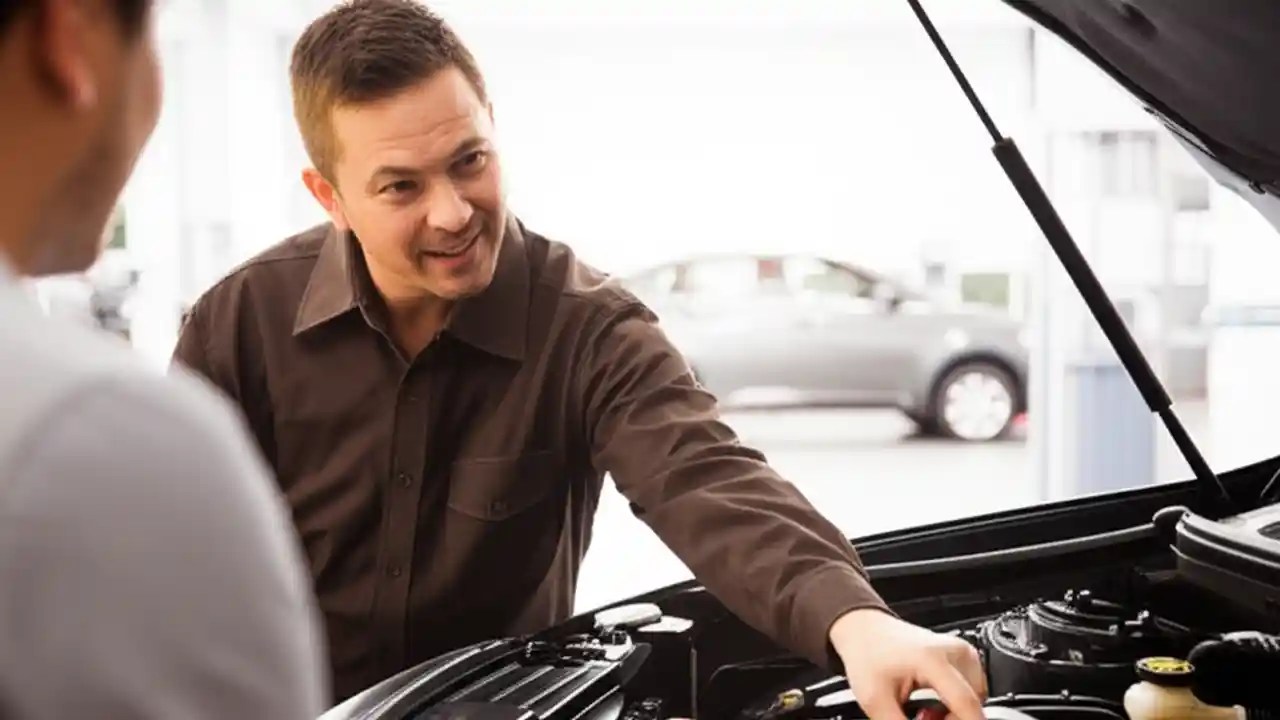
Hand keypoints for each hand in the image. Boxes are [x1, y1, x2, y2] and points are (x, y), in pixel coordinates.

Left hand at [829, 608, 987, 719]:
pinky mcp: (963, 656)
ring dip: (954, 714)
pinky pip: (971, 691)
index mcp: (934, 660)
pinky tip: (934, 705)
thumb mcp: (876, 700)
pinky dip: (955, 704)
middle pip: (973, 704)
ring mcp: (962, 652)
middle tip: (922, 718)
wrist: (865, 630)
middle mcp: (955, 652)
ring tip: (925, 713)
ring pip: (975, 700)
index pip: (966, 705)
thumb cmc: (868, 655)